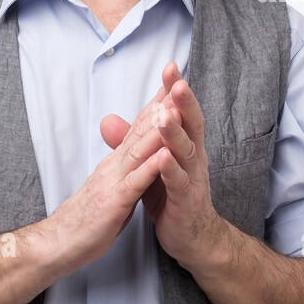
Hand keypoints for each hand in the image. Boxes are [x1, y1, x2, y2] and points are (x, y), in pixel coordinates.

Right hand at [46, 79, 170, 274]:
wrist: (57, 244)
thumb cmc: (87, 218)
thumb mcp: (110, 185)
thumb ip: (125, 167)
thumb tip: (141, 151)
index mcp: (116, 162)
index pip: (139, 126)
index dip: (157, 104)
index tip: (174, 83)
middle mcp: (115, 164)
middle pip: (141, 129)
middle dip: (162, 105)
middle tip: (179, 81)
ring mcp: (113, 181)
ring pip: (139, 149)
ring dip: (158, 127)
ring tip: (176, 106)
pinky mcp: (113, 201)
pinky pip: (135, 182)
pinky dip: (151, 166)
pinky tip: (165, 152)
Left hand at [137, 62, 228, 268]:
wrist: (192, 237)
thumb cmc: (172, 196)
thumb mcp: (150, 165)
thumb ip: (132, 142)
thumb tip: (109, 120)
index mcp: (186, 147)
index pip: (182, 113)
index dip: (175, 91)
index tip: (170, 67)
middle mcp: (194, 158)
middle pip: (192, 124)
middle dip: (184, 102)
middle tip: (177, 81)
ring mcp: (192, 179)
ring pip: (186, 152)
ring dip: (175, 133)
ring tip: (165, 115)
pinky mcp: (186, 201)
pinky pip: (180, 183)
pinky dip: (172, 170)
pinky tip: (164, 158)